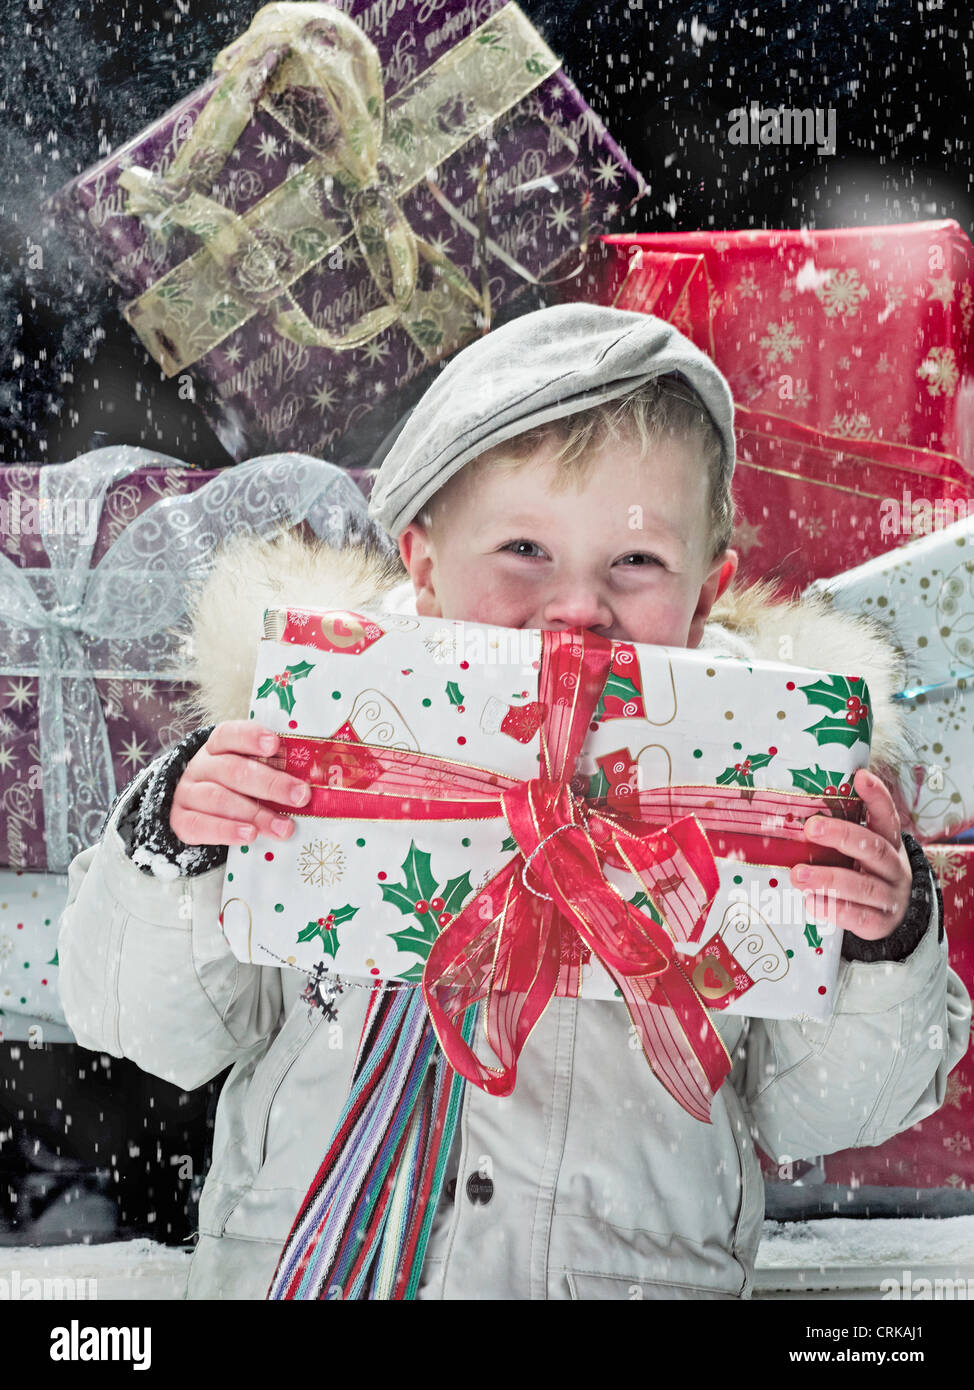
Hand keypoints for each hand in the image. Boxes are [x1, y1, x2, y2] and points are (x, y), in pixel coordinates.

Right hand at [169, 720, 309, 845]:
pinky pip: (200, 826)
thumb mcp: (250, 770)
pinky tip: (249, 835)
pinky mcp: (180, 820)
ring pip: (219, 799)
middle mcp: (200, 766)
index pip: (230, 734)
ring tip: (283, 827)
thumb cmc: (234, 786)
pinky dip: (226, 831)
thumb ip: (273, 770)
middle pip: (233, 770)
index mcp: (218, 746)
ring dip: (255, 814)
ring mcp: (187, 793)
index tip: (276, 744)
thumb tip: (310, 780)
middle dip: (271, 784)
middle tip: (300, 797)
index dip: (251, 737)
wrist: (195, 810)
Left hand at [788, 768, 912, 939]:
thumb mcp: (860, 852)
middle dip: (842, 836)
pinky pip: (860, 917)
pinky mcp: (881, 924)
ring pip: (863, 886)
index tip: (860, 777)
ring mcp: (890, 896)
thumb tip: (794, 813)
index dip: (877, 797)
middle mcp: (894, 867)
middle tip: (811, 827)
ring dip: (829, 878)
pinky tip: (811, 902)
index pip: (887, 816)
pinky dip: (835, 909)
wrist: (895, 918)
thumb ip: (839, 835)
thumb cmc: (865, 873)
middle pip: (873, 848)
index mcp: (889, 843)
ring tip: (798, 874)